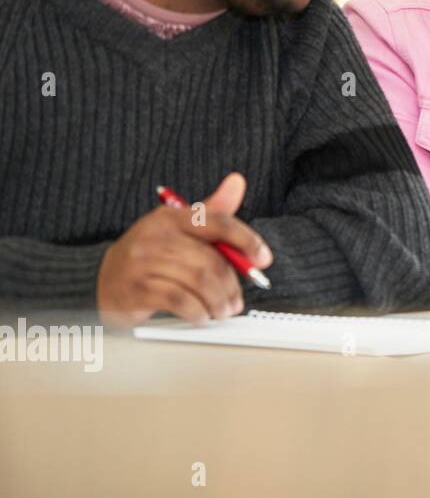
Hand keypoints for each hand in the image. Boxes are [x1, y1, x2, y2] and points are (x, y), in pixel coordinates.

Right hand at [96, 172, 272, 327]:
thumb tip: (237, 182)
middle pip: (210, 259)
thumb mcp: (178, 229)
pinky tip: (202, 316)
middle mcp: (155, 235)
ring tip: (223, 311)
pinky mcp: (135, 288)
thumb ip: (212, 212)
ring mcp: (142, 262)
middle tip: (237, 301)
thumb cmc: (148, 255)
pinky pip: (178, 300)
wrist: (99, 279)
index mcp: (171, 216)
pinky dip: (197, 311)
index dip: (246, 241)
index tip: (263, 259)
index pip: (217, 222)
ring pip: (197, 280)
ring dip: (217, 301)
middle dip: (231, 284)